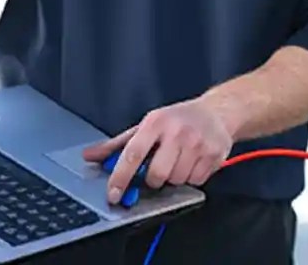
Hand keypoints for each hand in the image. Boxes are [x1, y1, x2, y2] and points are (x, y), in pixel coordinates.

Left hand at [81, 98, 234, 204]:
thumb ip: (117, 145)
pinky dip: (191, 178)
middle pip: (157, 175)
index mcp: (155, 122)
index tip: (113, 194)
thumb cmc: (177, 120)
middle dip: (154, 179)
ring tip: (178, 161)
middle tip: (158, 168)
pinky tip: (192, 162)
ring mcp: (197, 143)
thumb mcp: (146, 126)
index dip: (120, 177)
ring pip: (176, 180)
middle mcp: (176, 131)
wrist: (217, 112)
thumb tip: (89, 156)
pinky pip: (195, 181)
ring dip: (174, 178)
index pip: (132, 154)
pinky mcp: (214, 155)